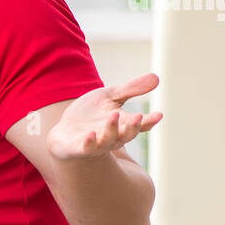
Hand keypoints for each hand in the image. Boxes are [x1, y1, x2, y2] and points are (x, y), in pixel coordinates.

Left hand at [46, 73, 163, 161]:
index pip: (140, 124)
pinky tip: (91, 134)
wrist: (65, 130)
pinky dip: (90, 142)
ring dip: (111, 129)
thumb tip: (156, 77)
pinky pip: (86, 147)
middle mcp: (113, 137)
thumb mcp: (110, 97)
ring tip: (113, 115)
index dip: (150, 121)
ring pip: (108, 140)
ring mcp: (97, 144)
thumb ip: (131, 89)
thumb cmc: (91, 113)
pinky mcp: (79, 147)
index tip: (159, 114)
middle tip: (138, 116)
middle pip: (127, 134)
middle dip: (133, 126)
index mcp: (123, 124)